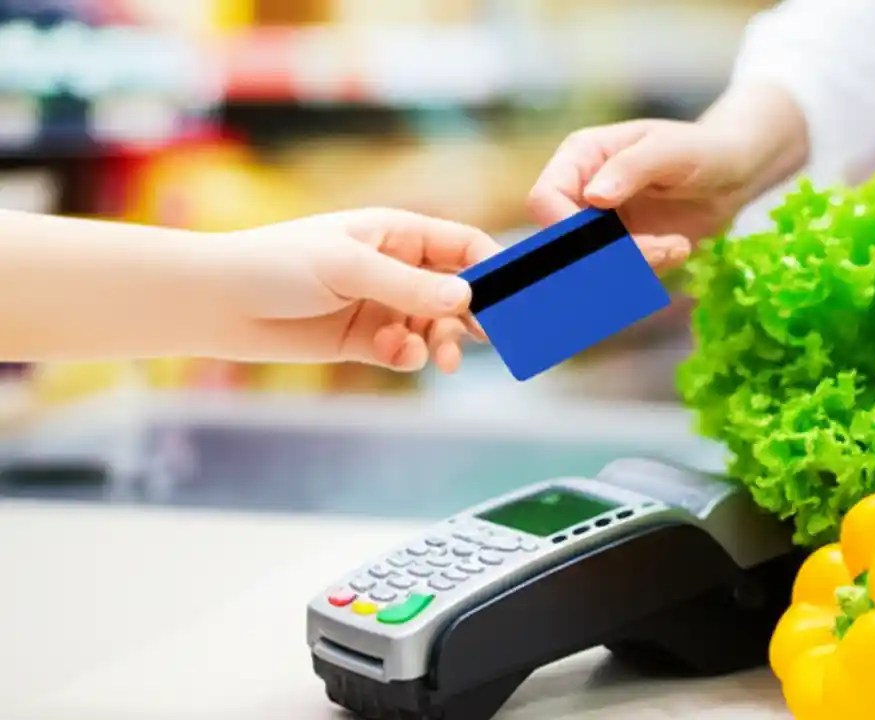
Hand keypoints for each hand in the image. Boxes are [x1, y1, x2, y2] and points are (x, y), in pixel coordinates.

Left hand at [214, 208, 500, 372]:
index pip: (463, 246)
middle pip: (458, 292)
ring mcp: (382, 305)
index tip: (515, 297)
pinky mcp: (364, 341)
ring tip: (443, 360)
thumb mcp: (349, 267)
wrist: (218, 302)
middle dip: (475, 316)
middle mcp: (396, 268)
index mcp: (397, 233)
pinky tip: (394, 354)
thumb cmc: (276, 264)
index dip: (493, 268)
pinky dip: (408, 357)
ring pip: (436, 328)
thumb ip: (410, 286)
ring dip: (444, 343)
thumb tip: (466, 300)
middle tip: (491, 339)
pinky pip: (405, 352)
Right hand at [526, 119, 758, 272]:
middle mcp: (580, 194)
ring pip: (591, 269)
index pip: (545, 200)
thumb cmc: (702, 149)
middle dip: (612, 257)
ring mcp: (598, 227)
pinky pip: (619, 279)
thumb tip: (593, 196)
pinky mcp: (620, 253)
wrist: (733, 174)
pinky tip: (678, 249)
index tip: (606, 245)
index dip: (565, 229)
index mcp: (580, 158)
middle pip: (564, 244)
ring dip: (636, 268)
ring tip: (676, 247)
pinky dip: (649, 273)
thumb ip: (631, 168)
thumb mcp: (670, 150)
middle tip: (660, 250)